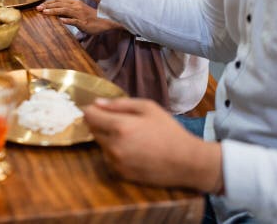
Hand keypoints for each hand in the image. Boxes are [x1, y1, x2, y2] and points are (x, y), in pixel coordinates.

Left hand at [36, 0, 122, 34]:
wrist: (105, 21)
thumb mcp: (78, 11)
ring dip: (54, 11)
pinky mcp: (83, 22)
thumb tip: (56, 13)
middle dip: (48, 6)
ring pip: (65, 10)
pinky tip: (60, 21)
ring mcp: (80, 14)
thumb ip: (68, 11)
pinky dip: (67, 20)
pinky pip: (74, 21)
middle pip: (60, 4)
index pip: (59, 0)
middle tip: (38, 8)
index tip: (40, 5)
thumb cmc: (91, 17)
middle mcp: (76, 6)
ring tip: (45, 12)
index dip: (49, 2)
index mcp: (75, 3)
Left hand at [83, 98, 222, 191]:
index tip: (98, 108)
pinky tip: (133, 149)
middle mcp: (113, 146)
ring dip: (107, 138)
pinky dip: (115, 152)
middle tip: (120, 121)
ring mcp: (116, 162)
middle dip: (100, 123)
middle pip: (92, 130)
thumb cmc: (169, 130)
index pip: (89, 115)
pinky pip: (109, 158)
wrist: (186, 162)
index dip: (91, 109)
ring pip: (100, 144)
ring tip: (130, 136)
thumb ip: (120, 104)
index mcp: (119, 127)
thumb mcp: (148, 108)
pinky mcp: (121, 174)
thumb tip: (97, 103)